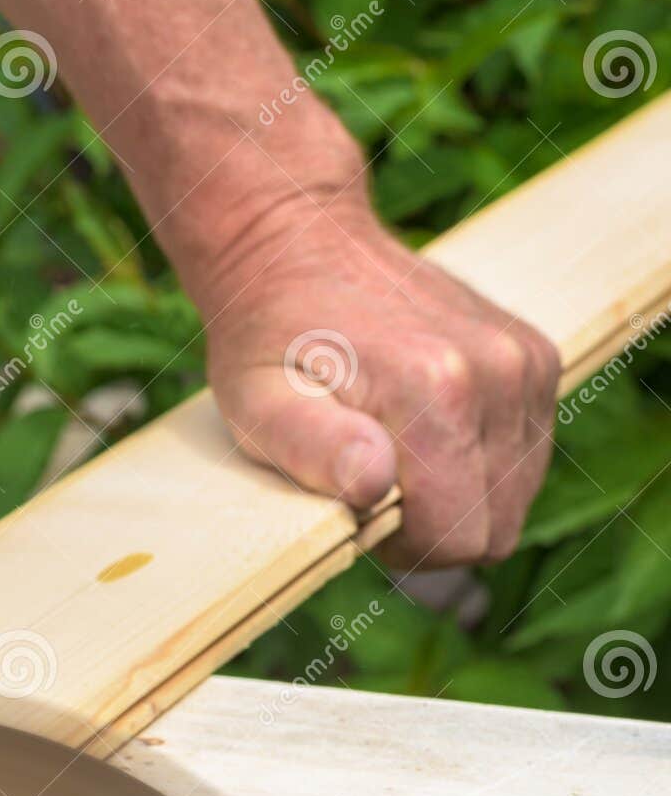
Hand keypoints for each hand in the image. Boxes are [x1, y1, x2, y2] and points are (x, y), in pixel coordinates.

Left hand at [202, 210, 560, 567]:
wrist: (302, 247)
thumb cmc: (268, 340)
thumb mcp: (259, 405)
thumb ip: (314, 449)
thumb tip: (374, 485)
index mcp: (435, 392)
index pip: (459, 538)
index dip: (406, 549)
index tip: (360, 510)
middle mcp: (498, 372)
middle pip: (495, 528)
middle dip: (434, 531)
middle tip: (373, 488)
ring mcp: (526, 361)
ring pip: (514, 496)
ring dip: (458, 497)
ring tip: (397, 455)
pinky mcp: (536, 357)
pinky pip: (524, 455)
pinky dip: (480, 462)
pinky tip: (427, 431)